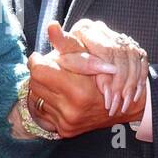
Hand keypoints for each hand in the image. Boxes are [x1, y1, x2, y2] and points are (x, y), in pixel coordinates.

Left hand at [25, 22, 146, 137]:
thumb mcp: (89, 55)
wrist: (122, 106)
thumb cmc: (105, 75)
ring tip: (60, 82)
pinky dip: (50, 101)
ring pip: (36, 97)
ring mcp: (67, 123)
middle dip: (41, 73)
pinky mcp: (65, 131)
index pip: (38, 70)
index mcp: (78, 91)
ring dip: (44, 87)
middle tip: (53, 68)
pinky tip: (63, 96)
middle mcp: (71, 111)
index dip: (39, 60)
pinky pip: (43, 111)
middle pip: (34, 83)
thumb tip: (51, 26)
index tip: (44, 57)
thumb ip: (67, 43)